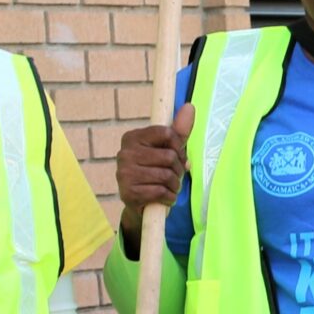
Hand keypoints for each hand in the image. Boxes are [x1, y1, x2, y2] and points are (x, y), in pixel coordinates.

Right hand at [115, 106, 193, 244]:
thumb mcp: (168, 151)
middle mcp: (124, 153)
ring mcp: (124, 174)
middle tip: (175, 176)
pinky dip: (169, 198)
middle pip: (169, 156)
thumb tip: (190, 107)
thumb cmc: (156, 173)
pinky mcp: (128, 193)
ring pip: (166, 176)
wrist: (141, 206)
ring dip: (175, 185)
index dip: (179, 147)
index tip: (177, 156)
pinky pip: (161, 192)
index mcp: (132, 138)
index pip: (167, 133)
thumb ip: (179, 131)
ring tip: (170, 187)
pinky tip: (164, 198)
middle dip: (179, 170)